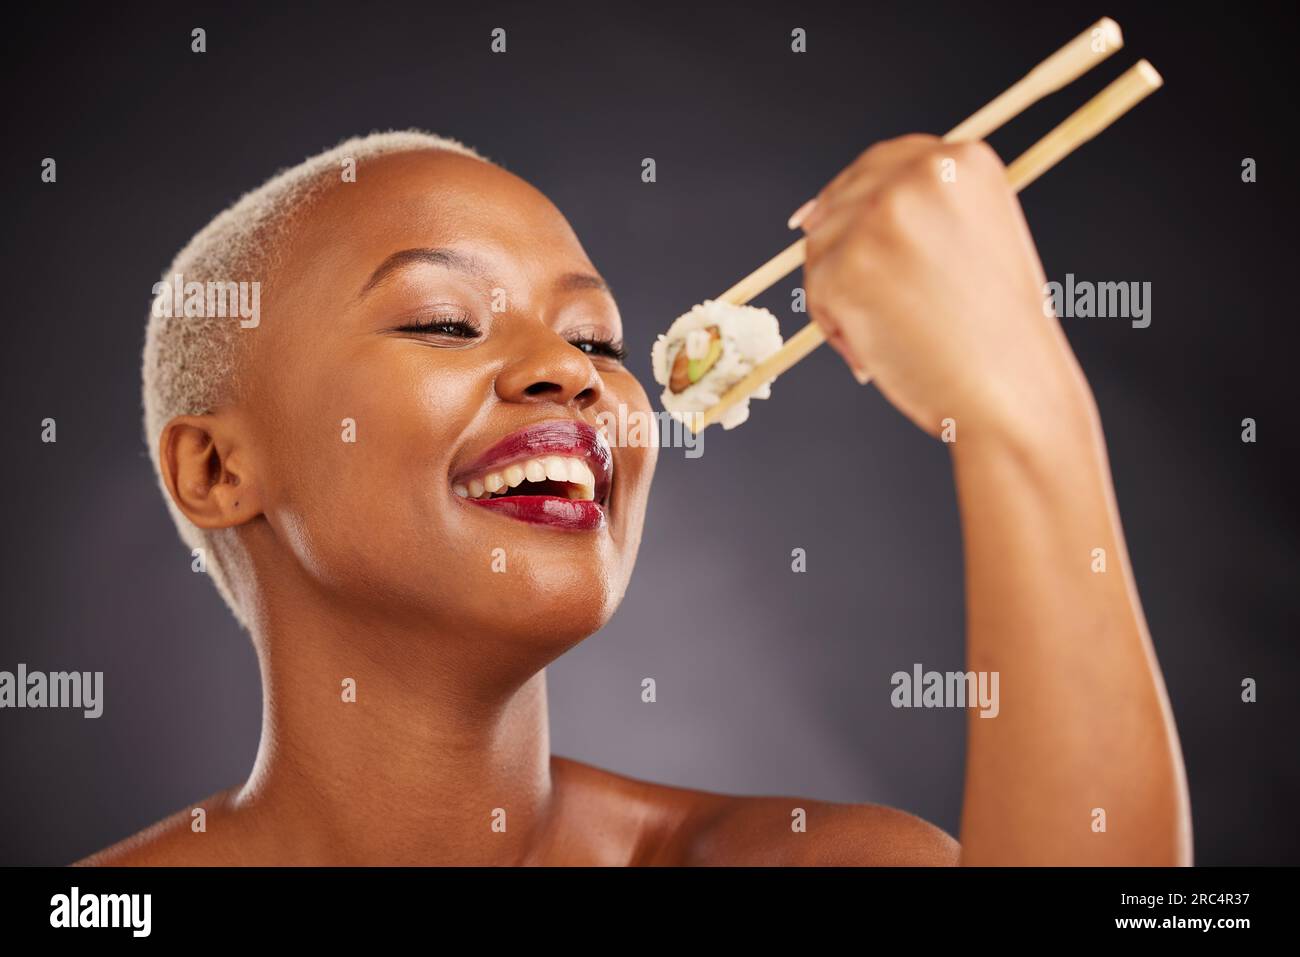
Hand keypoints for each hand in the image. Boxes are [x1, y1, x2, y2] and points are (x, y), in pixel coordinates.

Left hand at [797, 134, 1092, 441]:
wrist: (1011, 390)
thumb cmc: (997, 331)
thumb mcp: (977, 238)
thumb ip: (921, 212)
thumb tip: (816, 215)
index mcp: (963, 160)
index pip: (885, 163)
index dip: (858, 198)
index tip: (846, 229)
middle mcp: (919, 176)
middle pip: (844, 199)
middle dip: (844, 247)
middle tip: (867, 297)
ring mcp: (877, 221)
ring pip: (822, 246)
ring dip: (839, 290)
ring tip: (888, 333)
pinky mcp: (843, 268)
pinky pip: (815, 290)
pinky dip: (835, 325)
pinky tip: (874, 350)